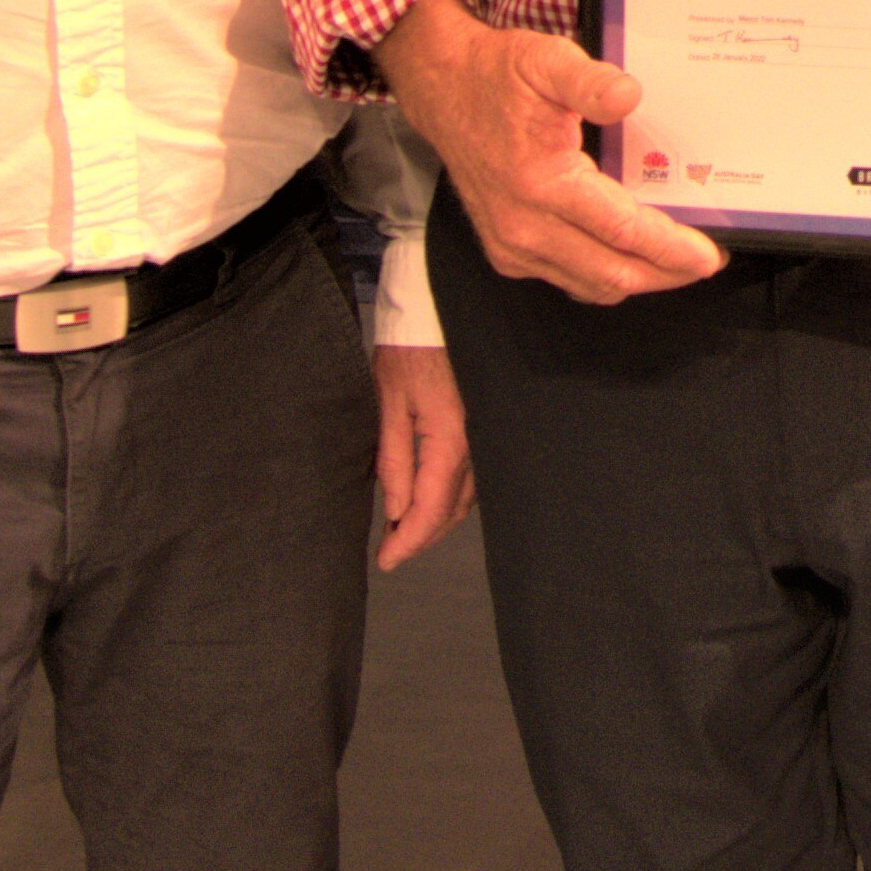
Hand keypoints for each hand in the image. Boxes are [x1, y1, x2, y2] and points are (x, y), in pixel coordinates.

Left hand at [369, 341, 473, 569]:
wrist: (439, 310)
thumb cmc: (409, 350)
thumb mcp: (389, 404)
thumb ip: (394, 462)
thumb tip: (395, 512)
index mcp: (450, 440)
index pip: (429, 509)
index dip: (407, 541)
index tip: (386, 560)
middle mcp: (476, 444)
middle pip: (452, 511)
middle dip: (422, 537)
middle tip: (391, 551)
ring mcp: (484, 435)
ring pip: (466, 498)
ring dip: (437, 519)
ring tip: (404, 530)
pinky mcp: (483, 426)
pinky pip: (473, 477)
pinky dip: (451, 498)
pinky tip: (431, 500)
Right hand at [378, 0, 722, 303]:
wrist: (444, 90)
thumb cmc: (496, 76)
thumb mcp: (547, 60)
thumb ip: (591, 81)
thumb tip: (630, 96)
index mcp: (540, 183)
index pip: (622, 232)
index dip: (671, 248)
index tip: (709, 255)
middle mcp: (524, 226)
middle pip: (613, 273)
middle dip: (666, 273)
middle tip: (706, 261)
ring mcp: (512, 245)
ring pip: (591, 284)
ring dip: (638, 278)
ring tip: (676, 260)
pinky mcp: (507, 252)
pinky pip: (568, 279)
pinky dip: (605, 274)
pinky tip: (628, 254)